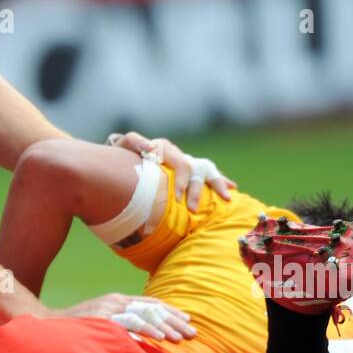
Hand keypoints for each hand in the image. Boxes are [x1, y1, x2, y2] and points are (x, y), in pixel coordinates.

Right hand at [57, 293, 194, 340]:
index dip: (170, 312)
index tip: (187, 321)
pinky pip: (128, 323)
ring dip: (164, 327)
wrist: (46, 325)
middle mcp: (115, 301)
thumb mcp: (100, 323)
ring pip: (144, 315)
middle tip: (193, 333)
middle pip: (152, 308)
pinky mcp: (102, 318)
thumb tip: (139, 337)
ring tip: (180, 338)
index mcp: (117, 300)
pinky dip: (145, 330)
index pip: (150, 304)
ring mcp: (109, 308)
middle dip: (174, 321)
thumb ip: (119, 325)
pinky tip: (158, 338)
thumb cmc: (74, 329)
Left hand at [108, 131, 235, 210]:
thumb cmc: (121, 154)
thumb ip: (135, 142)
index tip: (178, 198)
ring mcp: (184, 163)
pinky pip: (207, 176)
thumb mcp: (125, 145)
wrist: (120, 159)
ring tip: (228, 197)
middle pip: (196, 170)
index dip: (181, 181)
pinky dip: (219, 182)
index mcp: (165, 149)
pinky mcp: (186, 172)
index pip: (181, 164)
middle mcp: (178, 155)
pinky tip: (232, 189)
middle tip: (194, 210)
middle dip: (197, 190)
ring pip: (207, 171)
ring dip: (218, 184)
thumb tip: (151, 148)